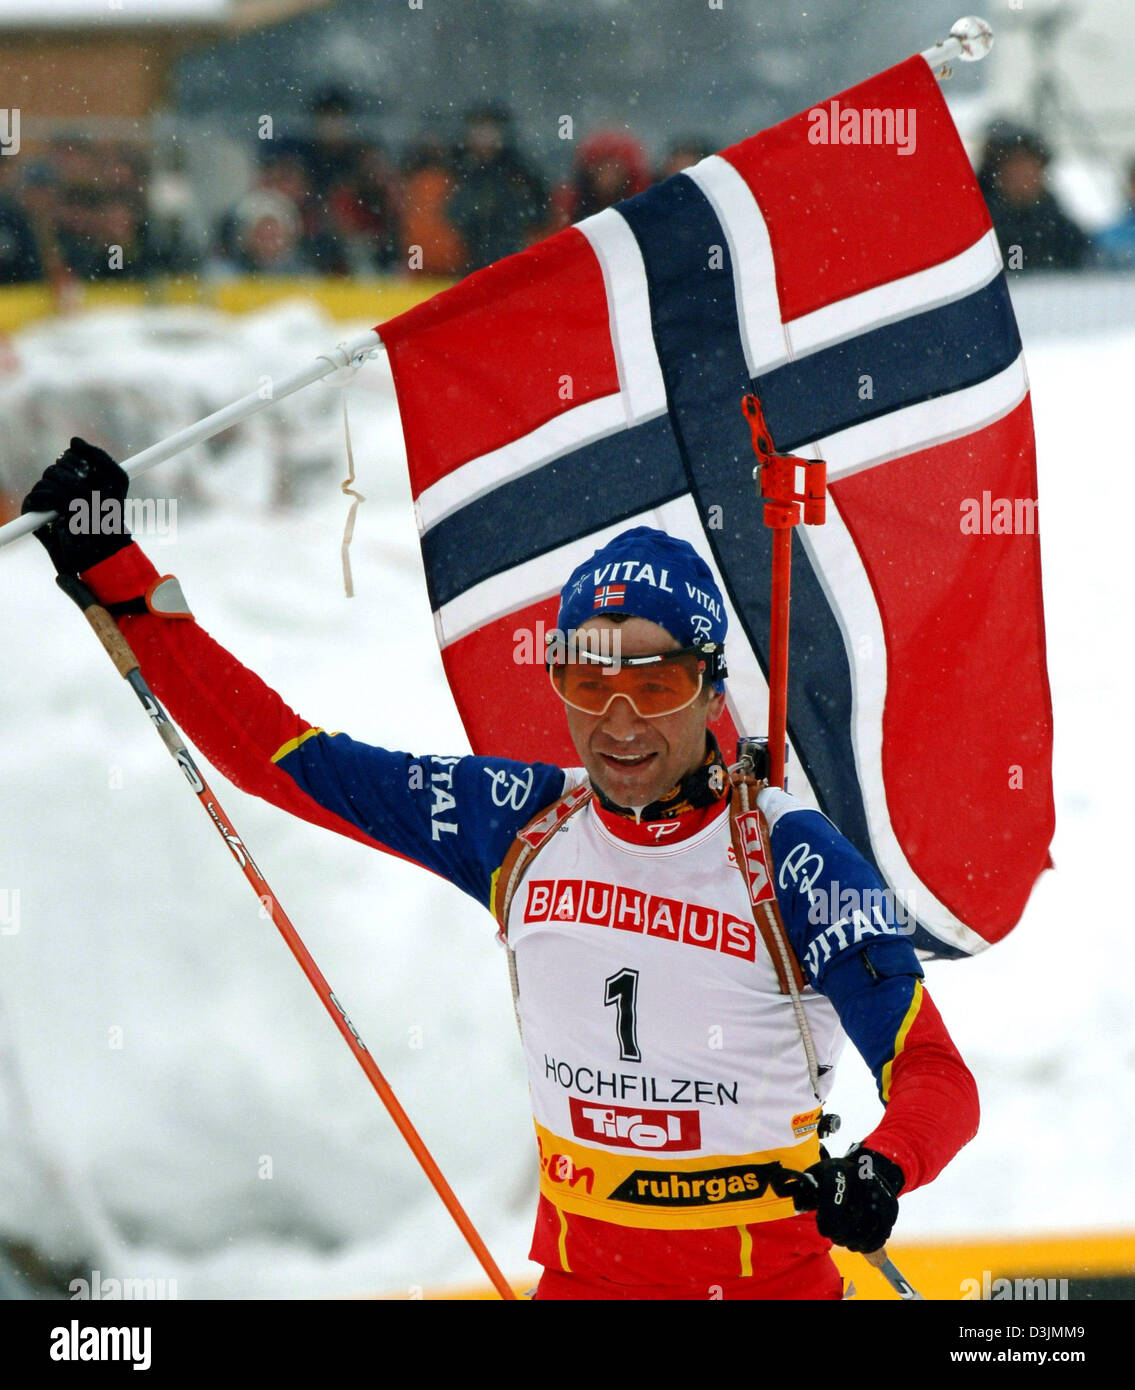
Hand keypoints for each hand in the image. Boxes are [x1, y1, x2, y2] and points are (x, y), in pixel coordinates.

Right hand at [21, 438, 131, 574]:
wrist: (102, 544)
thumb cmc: (111, 514)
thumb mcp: (117, 479)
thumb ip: (99, 456)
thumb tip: (73, 440)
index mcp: (79, 473)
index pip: (71, 455)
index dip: (82, 464)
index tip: (94, 478)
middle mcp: (62, 482)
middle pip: (58, 466)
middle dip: (76, 481)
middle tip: (90, 498)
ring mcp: (47, 495)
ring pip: (48, 478)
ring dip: (67, 492)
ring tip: (80, 508)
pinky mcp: (35, 509)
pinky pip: (37, 495)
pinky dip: (51, 501)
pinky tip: (63, 512)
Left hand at [791, 1143, 903, 1252]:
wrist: (865, 1168)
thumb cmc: (832, 1178)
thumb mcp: (814, 1176)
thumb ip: (798, 1187)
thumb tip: (780, 1190)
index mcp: (838, 1170)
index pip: (834, 1199)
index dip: (828, 1221)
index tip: (824, 1228)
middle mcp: (861, 1178)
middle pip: (852, 1220)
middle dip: (840, 1234)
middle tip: (834, 1235)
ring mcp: (879, 1191)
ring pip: (867, 1229)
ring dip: (854, 1241)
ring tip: (846, 1240)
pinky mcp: (891, 1204)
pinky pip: (882, 1232)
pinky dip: (871, 1243)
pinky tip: (861, 1243)